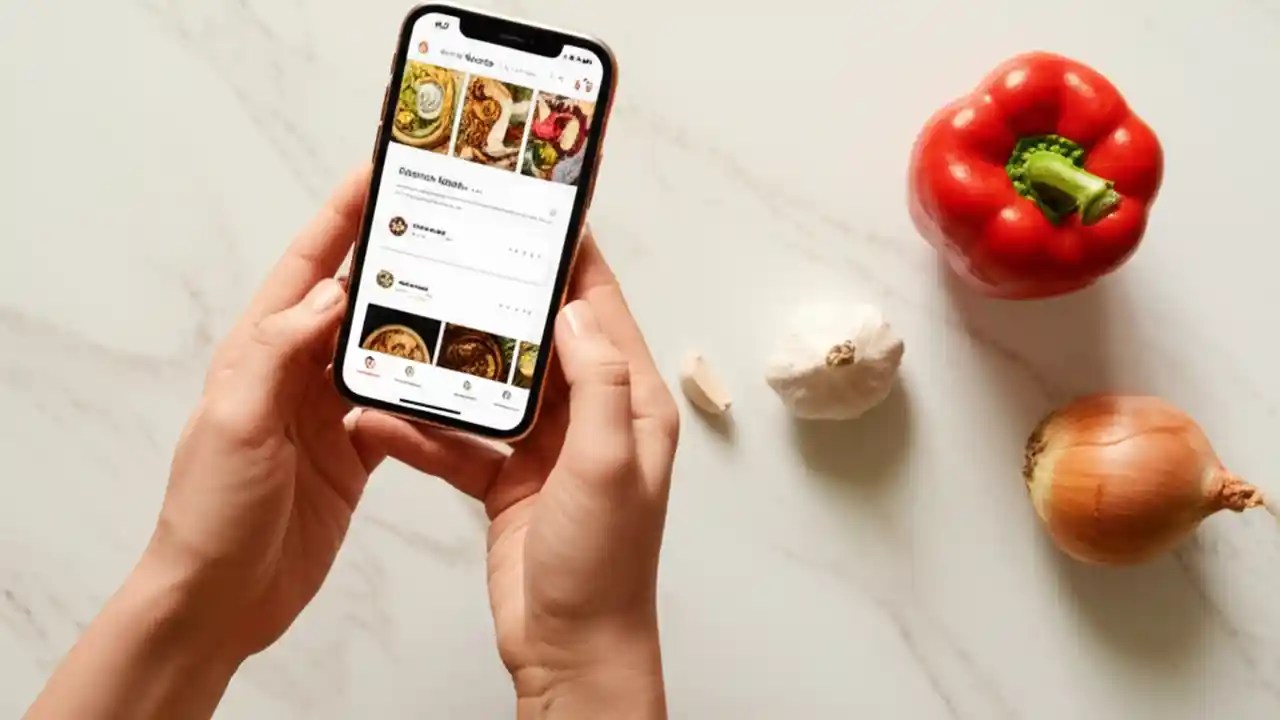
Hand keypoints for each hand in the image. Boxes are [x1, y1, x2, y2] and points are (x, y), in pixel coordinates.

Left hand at [28, 167, 429, 719]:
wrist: (222, 598)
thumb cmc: (212, 513)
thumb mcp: (235, 423)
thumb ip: (278, 354)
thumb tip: (328, 293)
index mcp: (259, 353)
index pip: (305, 269)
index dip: (339, 219)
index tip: (377, 175)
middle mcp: (294, 375)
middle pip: (351, 301)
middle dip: (394, 259)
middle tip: (446, 225)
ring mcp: (326, 415)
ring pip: (381, 351)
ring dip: (418, 323)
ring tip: (468, 291)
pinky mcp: (354, 454)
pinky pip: (398, 408)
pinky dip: (427, 392)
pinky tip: (459, 380)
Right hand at [362, 232, 678, 717]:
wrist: (570, 650)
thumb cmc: (602, 568)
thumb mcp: (608, 465)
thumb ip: (599, 383)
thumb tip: (577, 310)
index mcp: (632, 404)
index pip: (602, 311)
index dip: (574, 259)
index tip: (541, 212)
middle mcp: (594, 419)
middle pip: (545, 338)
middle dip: (504, 298)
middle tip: (460, 254)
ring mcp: (549, 450)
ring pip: (497, 385)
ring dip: (454, 364)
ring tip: (411, 326)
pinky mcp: (509, 480)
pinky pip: (463, 440)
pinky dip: (427, 429)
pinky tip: (386, 415)